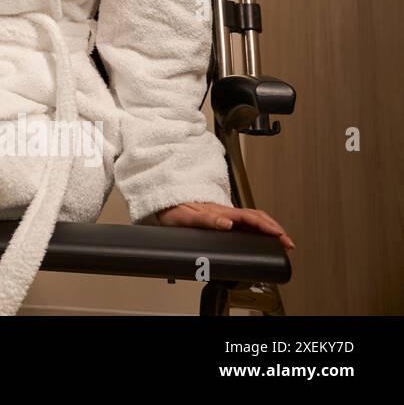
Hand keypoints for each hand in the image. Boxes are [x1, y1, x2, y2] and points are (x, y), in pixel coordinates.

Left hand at [155, 202, 294, 252]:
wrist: (160, 204)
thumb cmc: (170, 211)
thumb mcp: (185, 218)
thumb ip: (206, 220)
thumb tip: (227, 224)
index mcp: (219, 211)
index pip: (250, 217)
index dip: (268, 227)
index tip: (281, 237)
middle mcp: (224, 211)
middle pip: (256, 217)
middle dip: (275, 229)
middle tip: (289, 244)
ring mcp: (222, 214)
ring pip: (252, 218)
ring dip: (268, 228)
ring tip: (280, 241)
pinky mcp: (219, 218)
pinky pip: (243, 222)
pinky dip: (257, 229)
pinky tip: (260, 237)